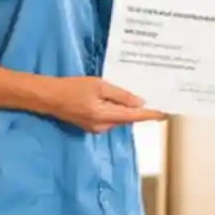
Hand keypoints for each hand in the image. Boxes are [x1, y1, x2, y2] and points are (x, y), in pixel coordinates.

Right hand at [43, 77, 167, 133]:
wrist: (49, 97)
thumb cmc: (72, 88)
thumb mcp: (99, 86)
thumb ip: (120, 95)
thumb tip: (139, 102)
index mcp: (105, 116)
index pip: (134, 117)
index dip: (151, 115)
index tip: (166, 113)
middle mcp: (103, 126)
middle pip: (128, 118)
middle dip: (142, 111)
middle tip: (158, 100)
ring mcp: (97, 128)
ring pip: (120, 118)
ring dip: (130, 110)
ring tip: (143, 98)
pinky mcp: (92, 125)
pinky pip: (111, 118)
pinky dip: (119, 110)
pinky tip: (123, 101)